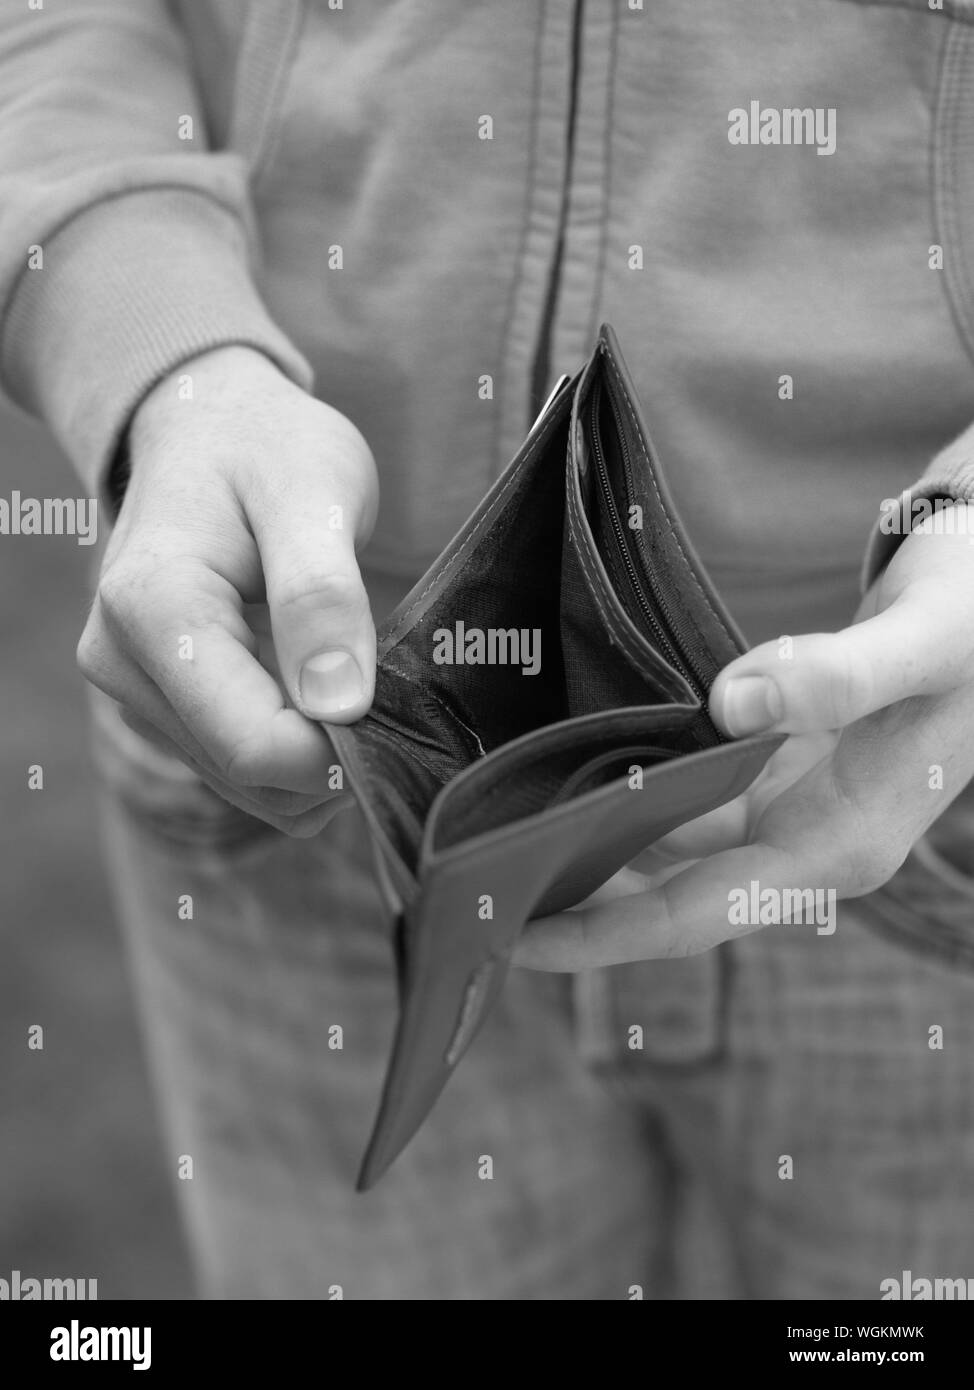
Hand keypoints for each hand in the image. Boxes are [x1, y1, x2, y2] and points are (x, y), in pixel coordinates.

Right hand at [77, 345, 378, 835]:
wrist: (207, 425)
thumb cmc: (267, 446)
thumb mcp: (315, 492)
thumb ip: (321, 595)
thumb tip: (337, 706)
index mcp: (153, 608)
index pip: (253, 746)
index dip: (337, 751)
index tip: (389, 703)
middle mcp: (120, 661)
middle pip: (249, 775)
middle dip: (330, 752)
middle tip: (380, 678)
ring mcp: (131, 687)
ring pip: (246, 784)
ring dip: (313, 755)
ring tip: (346, 668)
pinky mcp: (155, 703)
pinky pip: (237, 767)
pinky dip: (292, 747)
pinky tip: (317, 684)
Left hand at [516, 502, 973, 968]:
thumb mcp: (926, 645)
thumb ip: (838, 678)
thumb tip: (732, 705)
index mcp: (843, 845)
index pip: (703, 912)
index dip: (608, 930)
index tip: (517, 934)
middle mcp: (807, 841)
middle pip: (668, 891)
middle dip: (574, 895)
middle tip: (468, 885)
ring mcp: (788, 807)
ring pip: (666, 845)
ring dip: (587, 844)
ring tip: (490, 836)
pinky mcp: (772, 766)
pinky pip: (681, 796)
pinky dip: (623, 792)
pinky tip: (561, 775)